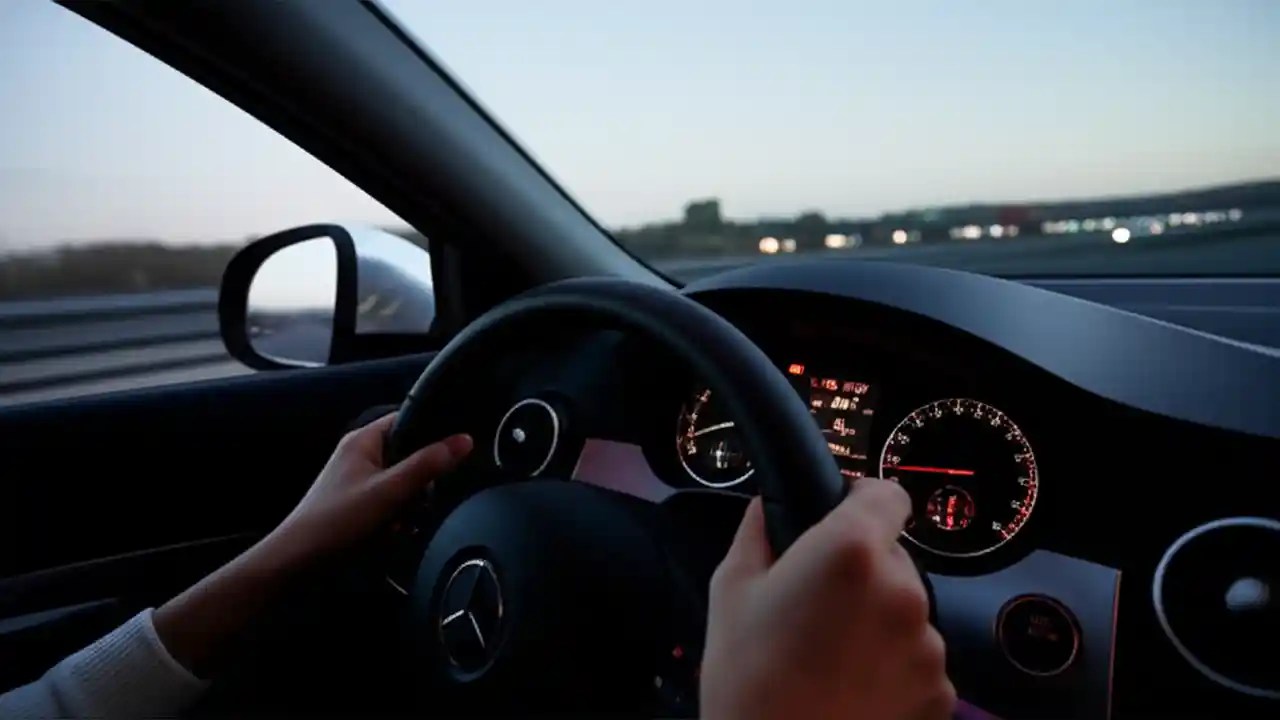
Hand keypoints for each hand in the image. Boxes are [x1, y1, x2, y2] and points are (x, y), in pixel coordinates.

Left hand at [155, 413, 471, 676]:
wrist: (295, 563)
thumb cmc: (336, 521)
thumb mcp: (389, 491)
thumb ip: (428, 464)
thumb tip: (464, 440)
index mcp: (363, 440)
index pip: (408, 418)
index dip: (433, 429)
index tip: (455, 448)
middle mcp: (360, 455)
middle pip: (410, 454)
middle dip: (421, 479)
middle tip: (419, 497)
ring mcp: (358, 481)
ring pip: (402, 482)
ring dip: (409, 502)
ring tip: (402, 520)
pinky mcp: (357, 505)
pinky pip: (390, 503)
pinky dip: (396, 517)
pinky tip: (393, 532)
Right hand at [701, 480, 954, 719]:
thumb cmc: (746, 678)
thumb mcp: (731, 590)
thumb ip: (758, 533)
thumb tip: (769, 506)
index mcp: (851, 551)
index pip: (888, 495)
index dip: (863, 500)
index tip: (839, 518)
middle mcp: (903, 590)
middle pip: (893, 557)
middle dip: (862, 571)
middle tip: (816, 606)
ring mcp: (928, 645)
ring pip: (905, 610)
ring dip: (878, 620)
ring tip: (831, 656)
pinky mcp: (940, 691)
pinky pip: (916, 659)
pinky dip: (892, 667)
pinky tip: (851, 687)